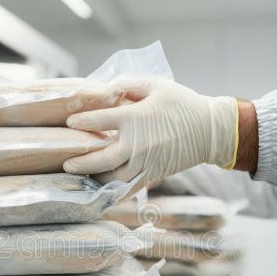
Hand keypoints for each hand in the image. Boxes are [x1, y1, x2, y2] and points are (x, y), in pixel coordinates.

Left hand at [63, 77, 239, 186]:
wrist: (210, 130)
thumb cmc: (182, 103)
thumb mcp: (156, 85)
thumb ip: (128, 84)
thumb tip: (105, 89)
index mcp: (134, 118)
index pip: (98, 121)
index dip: (80, 122)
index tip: (69, 123)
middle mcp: (137, 144)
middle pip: (100, 158)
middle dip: (80, 162)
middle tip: (66, 163)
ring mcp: (145, 162)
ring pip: (112, 177)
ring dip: (95, 178)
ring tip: (83, 177)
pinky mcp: (153, 175)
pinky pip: (129, 187)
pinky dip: (114, 191)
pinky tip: (103, 191)